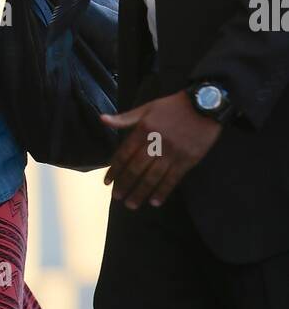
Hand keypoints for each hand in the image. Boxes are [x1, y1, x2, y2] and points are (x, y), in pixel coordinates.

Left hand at [101, 92, 222, 209]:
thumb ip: (125, 118)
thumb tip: (102, 119)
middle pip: (135, 169)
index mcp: (143, 130)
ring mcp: (172, 153)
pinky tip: (155, 202)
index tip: (107, 182)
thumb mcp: (147, 108)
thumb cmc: (174, 106)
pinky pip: (172, 179)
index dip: (114, 170)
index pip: (124, 154)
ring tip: (131, 205)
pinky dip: (163, 191)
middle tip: (116, 197)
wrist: (205, 104)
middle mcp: (155, 143)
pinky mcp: (187, 160)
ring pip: (152, 177)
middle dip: (124, 185)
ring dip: (140, 192)